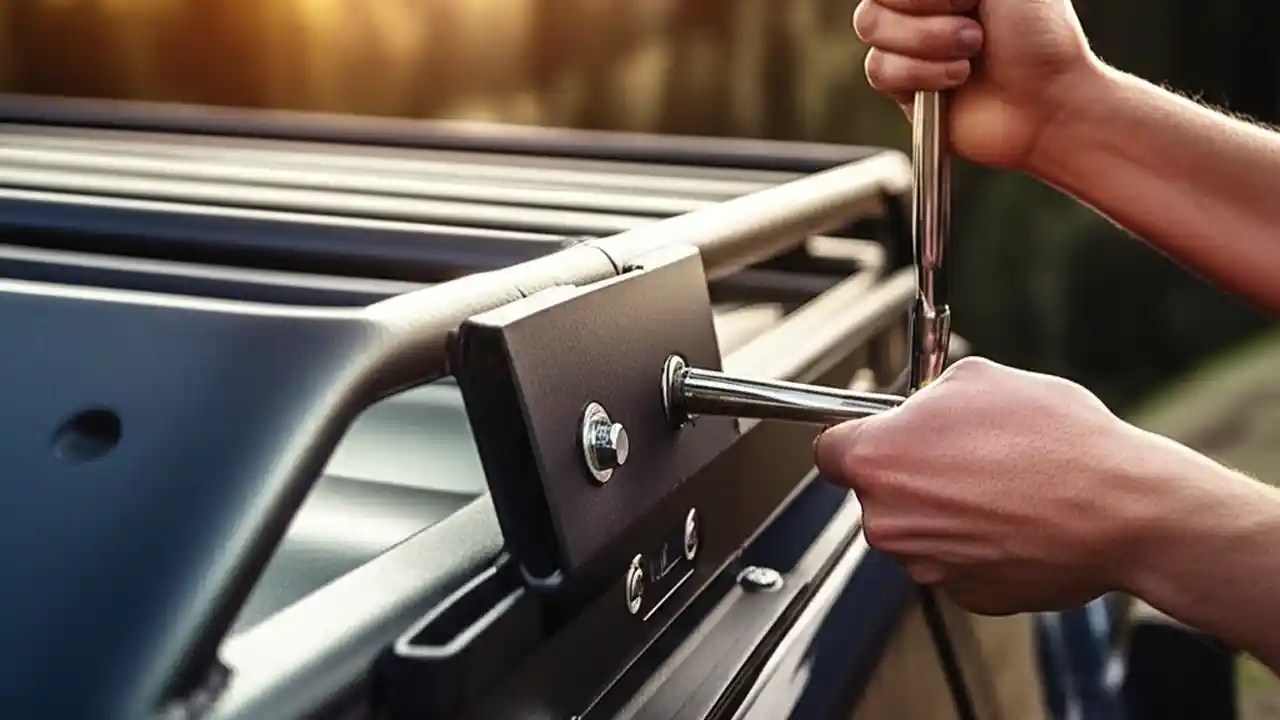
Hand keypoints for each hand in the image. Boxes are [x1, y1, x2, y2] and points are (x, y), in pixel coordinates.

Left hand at [814, 357, 1169, 614]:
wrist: (1121, 510)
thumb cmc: (1055, 442)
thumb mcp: (978, 379)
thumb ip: (926, 396)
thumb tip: (917, 408)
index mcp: (878, 461)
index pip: (829, 451)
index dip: (856, 438)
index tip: (878, 437)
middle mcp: (888, 521)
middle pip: (878, 492)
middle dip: (912, 474)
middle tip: (966, 454)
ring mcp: (925, 565)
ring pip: (919, 529)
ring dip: (947, 510)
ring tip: (1004, 484)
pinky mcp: (964, 595)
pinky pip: (956, 561)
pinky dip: (978, 544)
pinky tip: (1017, 519)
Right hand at [853, 0, 1100, 169]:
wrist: (1047, 102)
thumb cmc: (1040, 36)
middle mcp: (924, 5)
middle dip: (926, 12)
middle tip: (975, 29)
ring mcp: (910, 44)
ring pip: (870, 26)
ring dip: (926, 41)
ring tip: (970, 55)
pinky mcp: (903, 86)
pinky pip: (879, 69)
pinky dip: (921, 74)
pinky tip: (955, 79)